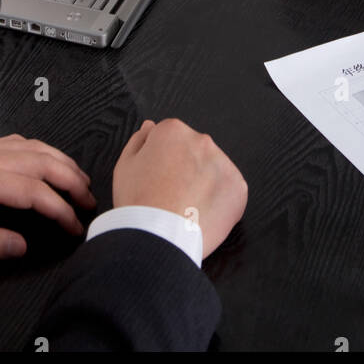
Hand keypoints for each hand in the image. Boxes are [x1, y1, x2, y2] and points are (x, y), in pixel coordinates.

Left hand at [0, 134, 97, 256]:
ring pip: (38, 148)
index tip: (75, 228)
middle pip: (46, 163)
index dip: (61, 210)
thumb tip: (23, 246)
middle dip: (73, 181)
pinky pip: (25, 143)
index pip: (36, 192)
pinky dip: (46, 151)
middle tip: (90, 202)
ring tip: (81, 181)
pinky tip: (50, 161)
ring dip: (63, 163)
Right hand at [112, 118, 247, 257]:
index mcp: (174, 130)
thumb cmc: (138, 202)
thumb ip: (139, 140)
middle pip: (195, 152)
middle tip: (170, 194)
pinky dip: (219, 202)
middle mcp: (202, 140)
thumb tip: (151, 126)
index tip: (157, 178)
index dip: (163, 160)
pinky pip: (230, 191)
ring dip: (204, 183)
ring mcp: (223, 163)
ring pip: (213, 170)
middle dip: (186, 169)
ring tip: (186, 207)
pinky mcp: (238, 188)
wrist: (157, 237)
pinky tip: (202, 214)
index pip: (171, 138)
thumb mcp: (125, 166)